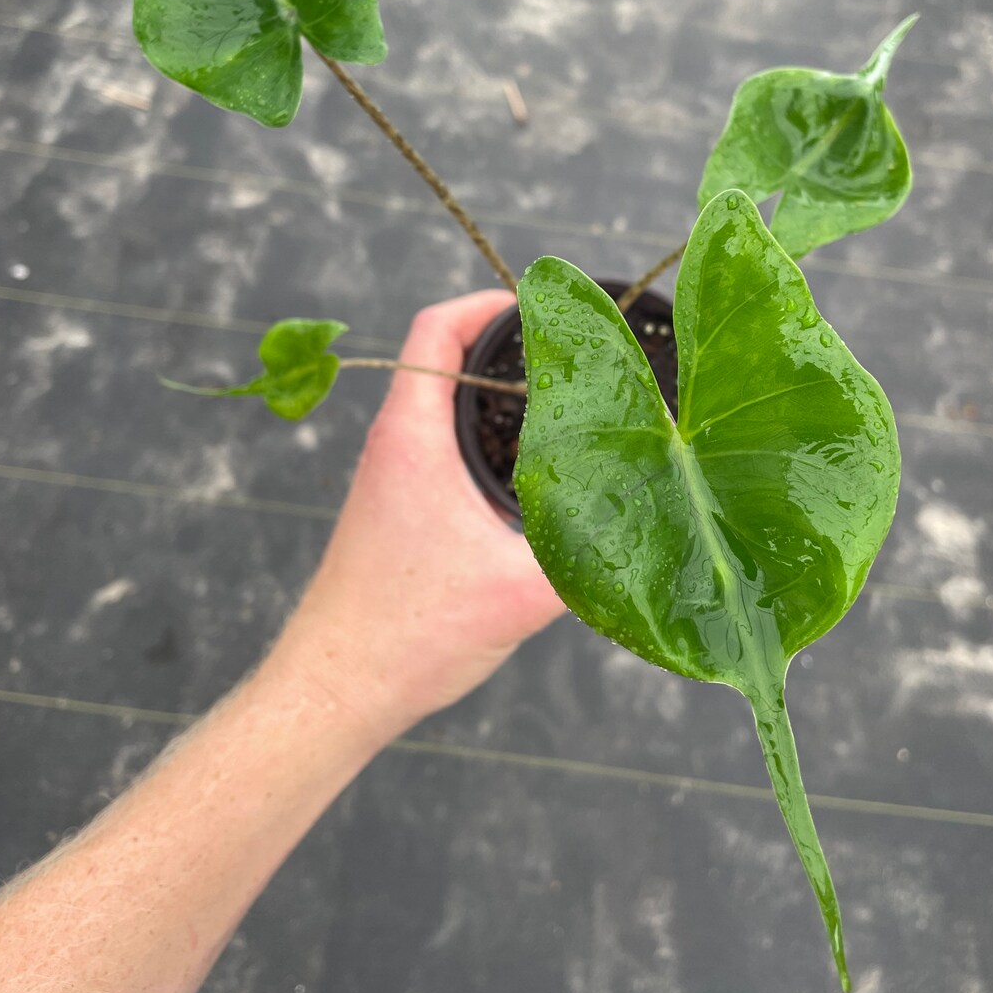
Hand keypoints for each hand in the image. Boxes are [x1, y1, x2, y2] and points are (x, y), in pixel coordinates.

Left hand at [278, 290, 565, 740]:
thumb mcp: (517, 591)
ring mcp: (390, 478)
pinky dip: (486, 441)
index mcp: (412, 437)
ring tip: (564, 410)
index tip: (543, 309)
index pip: (438, 327)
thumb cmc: (406, 634)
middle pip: (447, 360)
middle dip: (511, 349)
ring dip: (498, 400)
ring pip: (446, 409)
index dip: (489, 302)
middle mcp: (393, 445)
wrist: (334, 690)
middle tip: (574, 360)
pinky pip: (443, 449)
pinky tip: (533, 477)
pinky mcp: (396, 511)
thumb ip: (592, 552)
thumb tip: (659, 525)